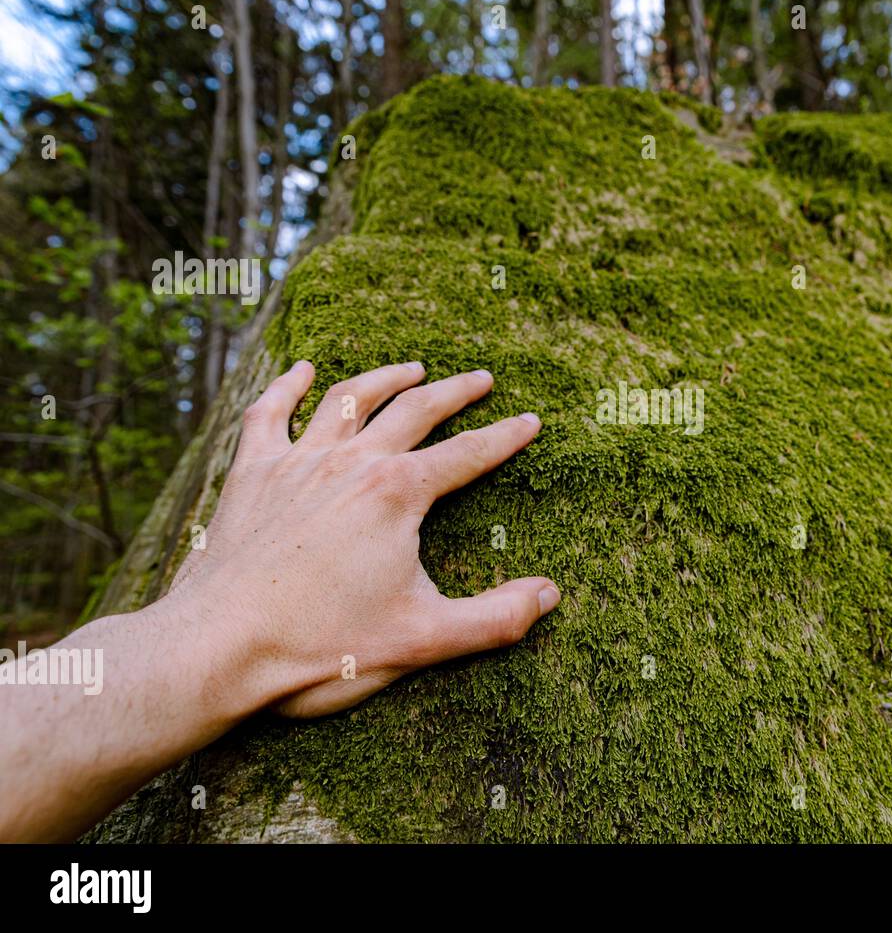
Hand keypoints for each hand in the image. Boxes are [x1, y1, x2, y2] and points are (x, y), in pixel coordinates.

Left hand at [169, 359, 559, 717]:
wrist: (219, 648)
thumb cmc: (322, 646)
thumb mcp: (423, 639)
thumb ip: (495, 619)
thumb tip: (549, 594)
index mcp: (398, 494)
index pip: (468, 455)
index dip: (505, 438)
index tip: (531, 422)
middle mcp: (351, 464)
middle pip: (414, 410)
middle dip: (455, 391)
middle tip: (482, 379)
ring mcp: (297, 463)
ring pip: (348, 399)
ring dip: (385, 377)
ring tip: (411, 367)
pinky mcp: (251, 475)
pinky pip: (269, 414)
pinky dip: (285, 386)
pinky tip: (299, 369)